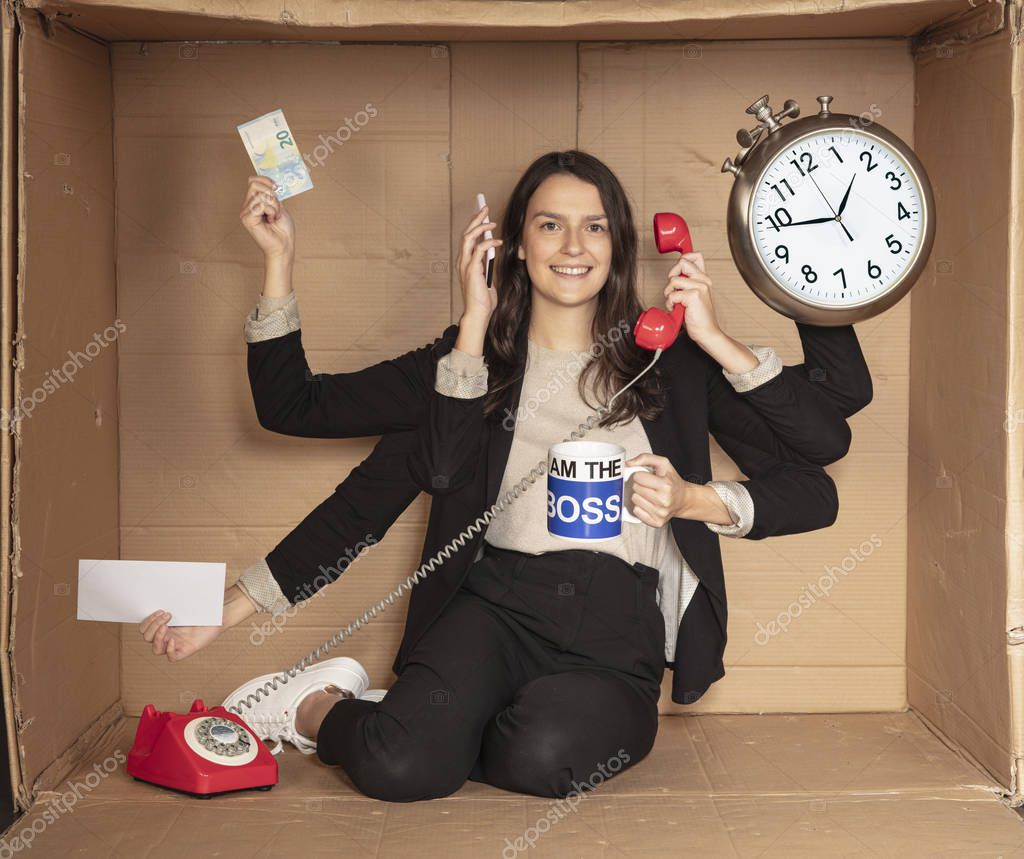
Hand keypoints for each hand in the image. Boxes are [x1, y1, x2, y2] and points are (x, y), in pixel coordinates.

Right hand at [139, 609, 223, 662]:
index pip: (144, 628)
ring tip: (167, 626)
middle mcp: (167, 636)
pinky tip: (173, 640)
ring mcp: (175, 644)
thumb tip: (167, 584)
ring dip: (157, 637)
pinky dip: (169, 650)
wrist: (219, 617)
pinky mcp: (186, 651)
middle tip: (168, 615)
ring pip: (155, 649)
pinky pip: (171, 658)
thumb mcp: (186, 604)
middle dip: (153, 625)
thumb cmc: (202, 609)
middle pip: (147, 637)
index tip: (160, 609)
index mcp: (164, 625)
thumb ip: (175, 601)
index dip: (147, 621)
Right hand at [240, 175, 294, 260]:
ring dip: (273, 206)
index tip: (276, 187)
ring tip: (273, 217)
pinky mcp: (247, 219)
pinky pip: (260, 205)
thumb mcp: (279, 206)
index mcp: (254, 202)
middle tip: (275, 209)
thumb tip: (269, 183)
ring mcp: (245, 212)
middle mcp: (247, 206)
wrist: (284, 245)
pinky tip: (270, 220)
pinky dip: (270, 211)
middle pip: (255, 185)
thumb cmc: (283, 230)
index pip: (253, 181)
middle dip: (271, 195)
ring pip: (259, 195)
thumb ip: (271, 194)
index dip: (265, 180)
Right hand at [457, 204, 501, 319]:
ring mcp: (465, 265)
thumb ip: (487, 265)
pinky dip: (489, 243)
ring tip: (491, 220)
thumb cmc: (483, 299)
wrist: (478, 313)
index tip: (482, 214)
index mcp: (465, 262)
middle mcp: (462, 261)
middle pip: (466, 233)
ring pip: (469, 238)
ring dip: (480, 226)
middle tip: (484, 207)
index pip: (468, 238)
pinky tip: (498, 241)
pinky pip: (479, 250)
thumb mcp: (487, 277)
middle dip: (475, 218)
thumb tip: (493, 253)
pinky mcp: (472, 270)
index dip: (474, 224)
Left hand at [623, 453, 696, 526]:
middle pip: (636, 489)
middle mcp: (664, 500)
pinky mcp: (657, 522)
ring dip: (639, 496)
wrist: (683, 499)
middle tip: (649, 486)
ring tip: (649, 495)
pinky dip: (640, 507)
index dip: (640, 475)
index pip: (638, 477)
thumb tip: (628, 463)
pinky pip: (637, 512)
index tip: (647, 477)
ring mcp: (661, 513)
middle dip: (640, 485)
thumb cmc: (672, 481)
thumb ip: (645, 458)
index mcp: (666, 485)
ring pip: (635, 500)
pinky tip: (648, 504)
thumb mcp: (663, 464)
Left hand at [662, 251, 722, 345]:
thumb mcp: (693, 296)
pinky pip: (672, 295)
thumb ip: (687, 284)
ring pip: (673, 280)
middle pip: (682, 262)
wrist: (707, 333)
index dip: (682, 259)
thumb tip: (674, 276)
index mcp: (704, 279)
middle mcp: (703, 280)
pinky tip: (677, 309)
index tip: (676, 271)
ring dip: (669, 293)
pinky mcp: (694, 296)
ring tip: (676, 303)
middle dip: (671, 275)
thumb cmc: (698, 318)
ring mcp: (699, 287)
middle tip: (673, 290)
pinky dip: (670, 304)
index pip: (695, 256)